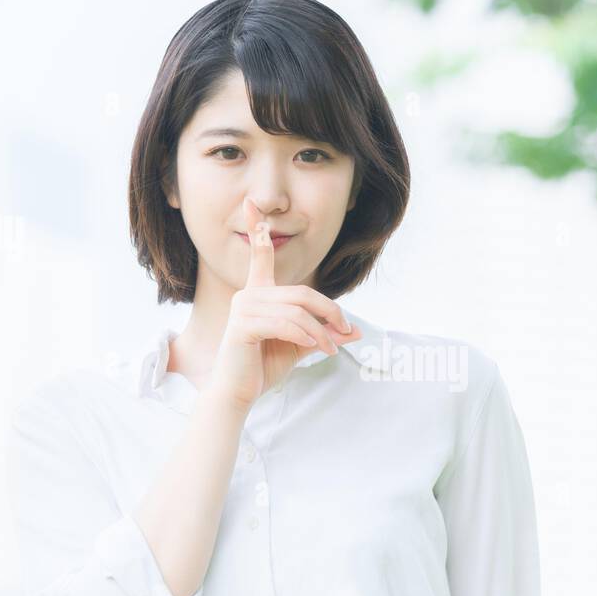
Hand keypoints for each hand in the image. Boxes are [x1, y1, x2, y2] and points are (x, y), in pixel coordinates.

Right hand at [208, 198, 361, 409]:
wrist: (239, 393)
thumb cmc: (263, 367)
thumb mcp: (299, 346)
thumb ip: (323, 334)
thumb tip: (357, 331)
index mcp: (258, 292)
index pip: (259, 254)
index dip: (255, 226)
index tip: (251, 202)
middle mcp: (248, 294)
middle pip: (301, 293)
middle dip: (329, 312)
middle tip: (346, 331)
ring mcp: (243, 308)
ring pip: (297, 311)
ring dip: (321, 332)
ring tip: (331, 349)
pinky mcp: (242, 326)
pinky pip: (285, 325)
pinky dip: (306, 336)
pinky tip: (314, 347)